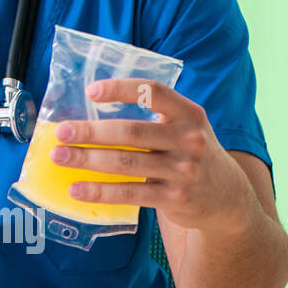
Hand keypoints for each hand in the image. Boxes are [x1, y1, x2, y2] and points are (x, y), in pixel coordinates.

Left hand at [47, 78, 254, 234]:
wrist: (228, 198)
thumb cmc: (190, 154)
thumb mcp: (185, 127)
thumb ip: (152, 118)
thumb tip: (90, 116)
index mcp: (189, 114)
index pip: (153, 92)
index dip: (121, 89)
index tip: (91, 91)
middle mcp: (189, 139)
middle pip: (130, 132)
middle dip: (90, 132)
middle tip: (61, 132)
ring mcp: (184, 170)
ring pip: (125, 163)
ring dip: (86, 160)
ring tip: (59, 157)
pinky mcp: (175, 197)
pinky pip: (130, 193)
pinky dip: (100, 191)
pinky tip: (77, 189)